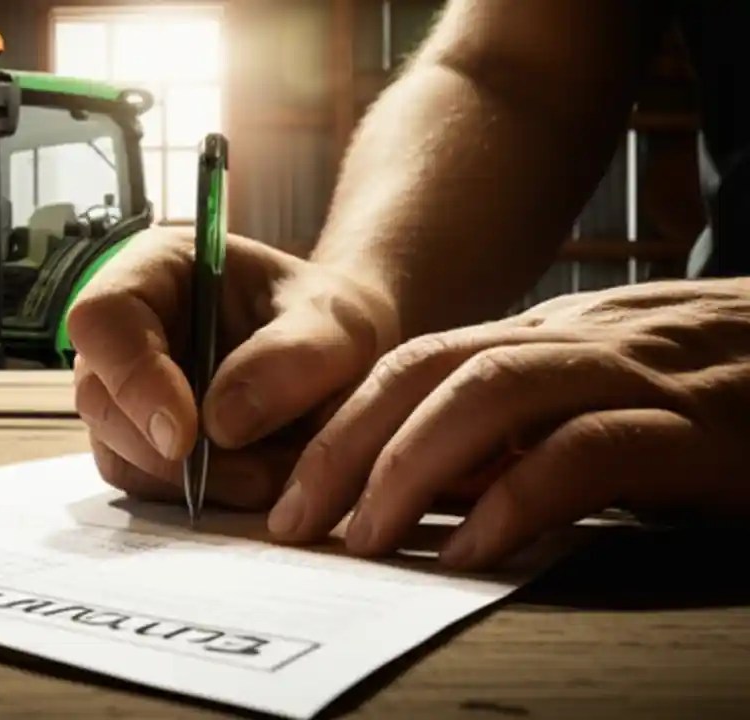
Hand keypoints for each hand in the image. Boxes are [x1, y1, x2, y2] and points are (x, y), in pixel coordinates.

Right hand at [66, 227, 399, 510]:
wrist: (342, 359)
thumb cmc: (332, 324)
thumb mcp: (338, 325)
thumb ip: (291, 358)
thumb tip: (219, 423)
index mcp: (155, 269)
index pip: (102, 319)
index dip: (132, 379)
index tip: (186, 435)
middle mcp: (124, 331)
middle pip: (99, 397)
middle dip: (168, 450)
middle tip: (252, 471)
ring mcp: (125, 390)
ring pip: (118, 451)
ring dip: (190, 481)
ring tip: (269, 473)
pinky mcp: (140, 442)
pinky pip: (144, 484)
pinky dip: (198, 494)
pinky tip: (253, 479)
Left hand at [269, 277, 749, 569]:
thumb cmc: (709, 396)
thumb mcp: (596, 402)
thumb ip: (515, 434)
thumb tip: (418, 490)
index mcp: (542, 340)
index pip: (412, 363)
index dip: (338, 422)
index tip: (286, 489)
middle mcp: (574, 342)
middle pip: (428, 370)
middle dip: (344, 444)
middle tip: (293, 520)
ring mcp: (636, 375)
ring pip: (492, 393)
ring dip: (409, 465)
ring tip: (361, 537)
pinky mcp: (698, 428)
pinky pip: (589, 451)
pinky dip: (518, 501)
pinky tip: (470, 552)